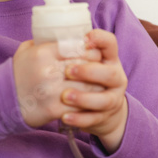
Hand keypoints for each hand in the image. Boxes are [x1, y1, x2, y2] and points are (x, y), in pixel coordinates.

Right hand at [13, 40, 100, 129]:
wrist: (3, 103)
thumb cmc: (17, 74)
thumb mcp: (25, 51)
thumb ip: (43, 42)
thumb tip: (64, 33)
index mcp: (42, 53)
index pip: (77, 46)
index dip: (90, 49)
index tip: (94, 52)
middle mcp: (48, 72)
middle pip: (85, 65)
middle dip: (96, 67)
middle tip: (100, 68)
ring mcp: (52, 92)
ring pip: (87, 86)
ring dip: (96, 85)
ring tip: (99, 84)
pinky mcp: (54, 110)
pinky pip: (80, 105)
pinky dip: (89, 103)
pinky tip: (91, 100)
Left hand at [60, 29, 128, 152]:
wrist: (99, 108)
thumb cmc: (83, 78)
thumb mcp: (81, 60)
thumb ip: (68, 50)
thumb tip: (42, 38)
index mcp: (108, 59)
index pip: (110, 43)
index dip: (99, 39)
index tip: (82, 40)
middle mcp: (115, 78)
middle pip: (111, 73)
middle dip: (89, 72)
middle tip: (68, 71)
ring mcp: (112, 98)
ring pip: (104, 100)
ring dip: (85, 98)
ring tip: (65, 96)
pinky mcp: (104, 116)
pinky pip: (94, 119)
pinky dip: (79, 119)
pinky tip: (64, 117)